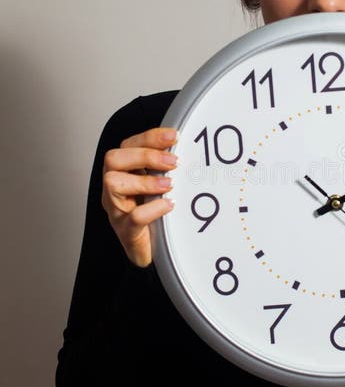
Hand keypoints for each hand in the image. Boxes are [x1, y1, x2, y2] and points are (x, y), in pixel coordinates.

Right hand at [102, 128, 177, 266]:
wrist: (148, 251)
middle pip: (113, 159)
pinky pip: (133, 217)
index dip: (149, 137)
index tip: (173, 135)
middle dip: (145, 155)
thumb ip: (166, 168)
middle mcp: (114, 188)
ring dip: (145, 180)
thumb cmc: (153, 215)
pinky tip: (169, 205)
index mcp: (123, 173)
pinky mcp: (127, 231)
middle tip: (173, 162)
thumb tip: (189, 149)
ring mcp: (117, 210)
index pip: (128, 145)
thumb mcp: (159, 186)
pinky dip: (153, 208)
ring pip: (113, 184)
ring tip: (169, 184)